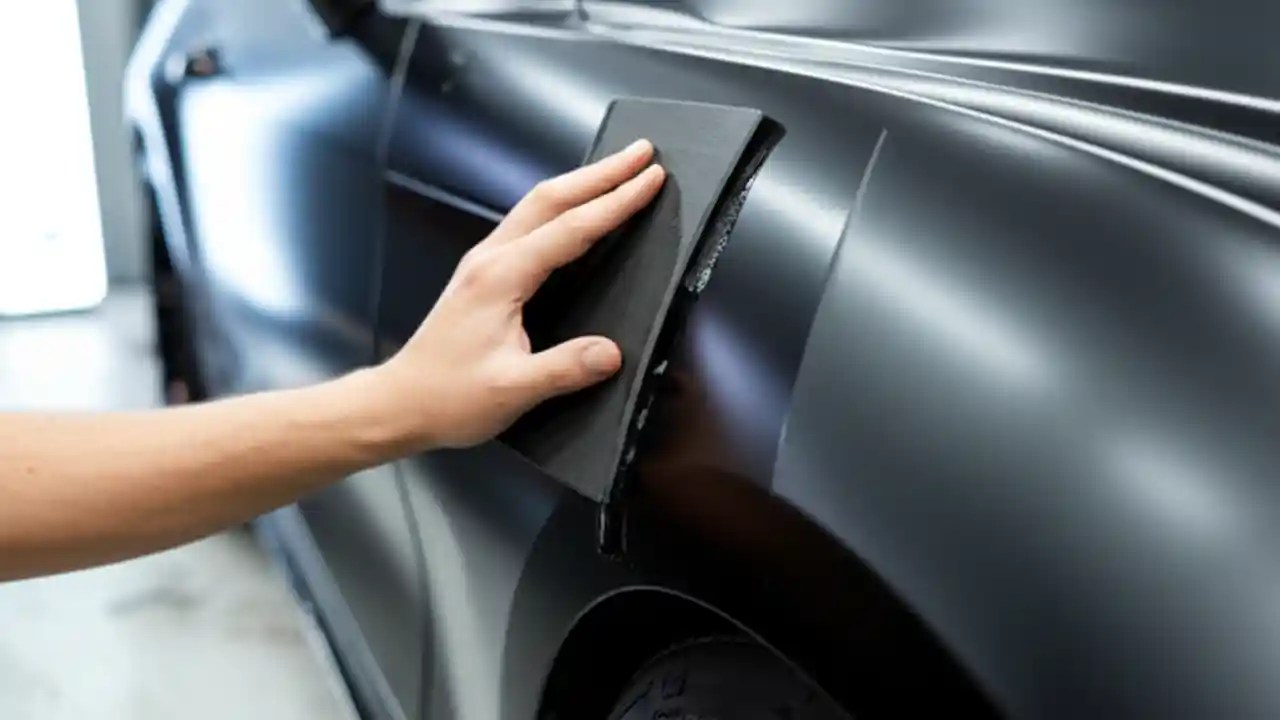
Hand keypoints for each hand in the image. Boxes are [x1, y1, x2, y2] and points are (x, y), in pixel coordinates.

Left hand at [374, 140, 664, 449]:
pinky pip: (528, 224)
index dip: (615, 202)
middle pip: (551, 198)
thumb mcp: (512, 390)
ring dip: (581, 184)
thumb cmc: (448, 397)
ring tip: (618, 170)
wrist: (400, 402)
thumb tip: (611, 352)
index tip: (650, 179)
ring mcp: (484, 263)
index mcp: (501, 277)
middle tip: (642, 152)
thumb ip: (564, 369)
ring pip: (537, 206)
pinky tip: (575, 211)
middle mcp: (490, 259)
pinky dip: (561, 206)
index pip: (570, 229)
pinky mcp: (483, 275)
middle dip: (601, 173)